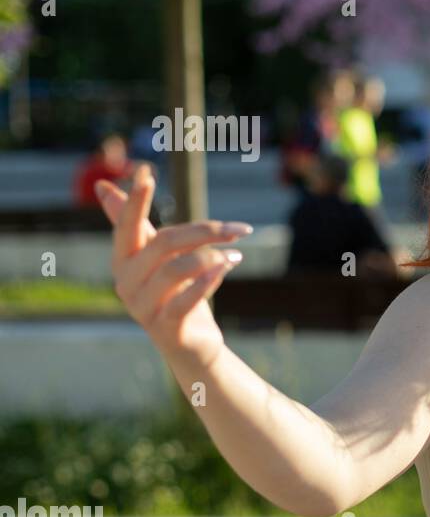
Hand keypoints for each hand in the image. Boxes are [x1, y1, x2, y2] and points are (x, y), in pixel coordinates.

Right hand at [96, 164, 252, 370]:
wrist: (191, 345)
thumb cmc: (174, 293)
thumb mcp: (156, 258)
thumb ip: (134, 225)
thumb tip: (101, 186)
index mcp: (123, 261)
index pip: (127, 225)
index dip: (135, 200)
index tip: (145, 170)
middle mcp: (126, 283)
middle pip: (164, 244)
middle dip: (205, 231)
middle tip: (241, 228)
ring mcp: (142, 308)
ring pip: (176, 270)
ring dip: (213, 258)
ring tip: (237, 254)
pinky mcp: (165, 329)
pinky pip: (185, 301)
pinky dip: (208, 282)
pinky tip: (227, 267)